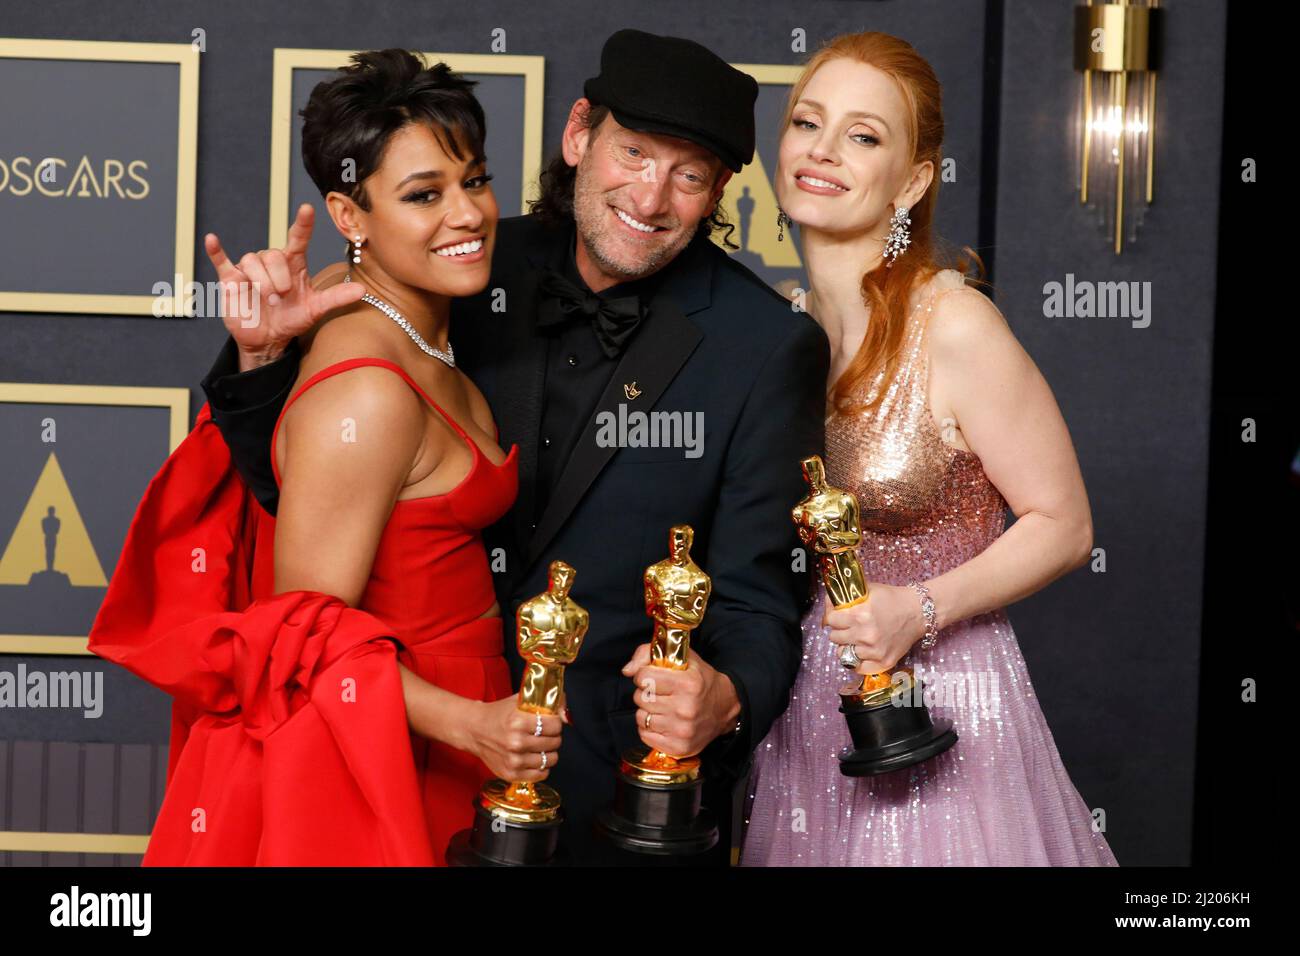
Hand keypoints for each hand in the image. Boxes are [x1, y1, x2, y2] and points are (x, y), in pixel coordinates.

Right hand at [204, 203, 363, 369]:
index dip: (302, 224)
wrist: (268, 338)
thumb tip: (363, 291)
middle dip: (277, 277)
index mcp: (293, 263)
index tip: (308, 209)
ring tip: (266, 298)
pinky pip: (221, 261)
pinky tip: (212, 240)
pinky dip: (216, 251)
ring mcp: (249, 269)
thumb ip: (336, 298)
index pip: (298, 237)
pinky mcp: (231, 279)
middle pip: (272, 254)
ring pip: (252, 260)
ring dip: (260, 281)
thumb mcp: (316, 309)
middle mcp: (271, 261)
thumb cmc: (292, 319)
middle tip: (281, 296)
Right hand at [460, 697, 564, 782]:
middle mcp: (516, 742)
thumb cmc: (499, 714)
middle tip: (544, 734)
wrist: (474, 730)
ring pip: (550, 760)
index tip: (550, 722)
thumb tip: (567, 715)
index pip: (555, 725)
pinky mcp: (511, 774)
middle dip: (553, 736)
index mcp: (518, 721)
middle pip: (555, 742)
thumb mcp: (520, 700)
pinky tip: (534, 758)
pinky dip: (542, 767)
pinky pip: (541, 774)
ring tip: (540, 746)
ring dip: (549, 752)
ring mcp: (513, 760)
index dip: (556, 722)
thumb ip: (547, 702)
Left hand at [621, 645, 739, 757]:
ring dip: (648, 711)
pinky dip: (650, 728)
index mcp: (687, 684)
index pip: (643, 677)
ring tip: (664, 707)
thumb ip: (649, 654)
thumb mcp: (683, 658)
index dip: (645, 675)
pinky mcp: (678, 748)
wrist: (725, 709)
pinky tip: (664, 721)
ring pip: (641, 717)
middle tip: (661, 692)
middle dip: (646, 692)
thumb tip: (627, 670)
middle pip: (640, 698)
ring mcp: (681, 731)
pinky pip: (644, 735)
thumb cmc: (701, 681)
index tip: (654, 677)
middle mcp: (685, 709)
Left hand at [823, 583, 925, 674]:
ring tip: (855, 638)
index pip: (831, 621)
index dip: (833, 617)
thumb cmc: (892, 599)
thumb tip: (827, 602)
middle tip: (846, 628)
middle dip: (838, 631)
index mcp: (860, 615)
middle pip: (835, 637)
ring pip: (843, 653)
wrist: (918, 612)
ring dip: (847, 645)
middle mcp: (866, 634)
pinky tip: (861, 652)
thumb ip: (845, 597)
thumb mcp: (868, 590)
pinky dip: (857, 661)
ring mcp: (875, 651)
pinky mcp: (884, 662)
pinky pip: (858, 668)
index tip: (836, 617)